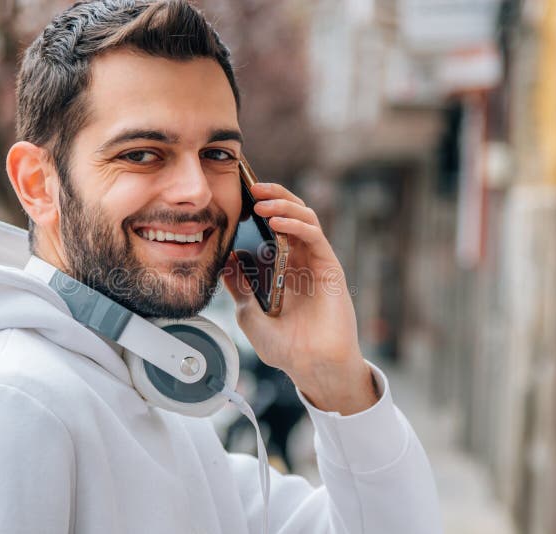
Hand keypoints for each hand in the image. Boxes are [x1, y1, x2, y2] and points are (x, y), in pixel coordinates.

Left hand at [223, 182, 377, 413]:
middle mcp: (301, 260)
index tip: (239, 196)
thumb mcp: (248, 314)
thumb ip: (238, 287)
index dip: (259, 208)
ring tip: (262, 202)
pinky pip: (315, 236)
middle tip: (251, 187)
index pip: (273, 227)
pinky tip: (278, 221)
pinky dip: (297, 224)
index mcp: (283, 268)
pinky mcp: (330, 268)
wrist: (310, 367)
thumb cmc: (285, 347)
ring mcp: (316, 263)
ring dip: (283, 204)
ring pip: (305, 218)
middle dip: (272, 195)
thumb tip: (226, 260)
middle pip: (290, 214)